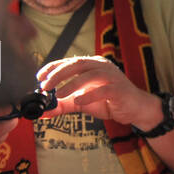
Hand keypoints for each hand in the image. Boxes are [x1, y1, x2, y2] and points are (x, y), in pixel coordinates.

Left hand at [36, 56, 162, 130]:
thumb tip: (42, 111)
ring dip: (72, 84)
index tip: (39, 77)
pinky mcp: (119, 89)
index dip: (53, 67)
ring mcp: (112, 76)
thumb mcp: (81, 102)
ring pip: (90, 74)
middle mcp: (102, 66)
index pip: (69, 62)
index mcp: (92, 65)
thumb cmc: (108, 101)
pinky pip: (103, 90)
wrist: (134, 109)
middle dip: (59, 74)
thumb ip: (63, 104)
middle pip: (78, 64)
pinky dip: (90, 95)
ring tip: (60, 94)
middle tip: (45, 86)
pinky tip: (79, 101)